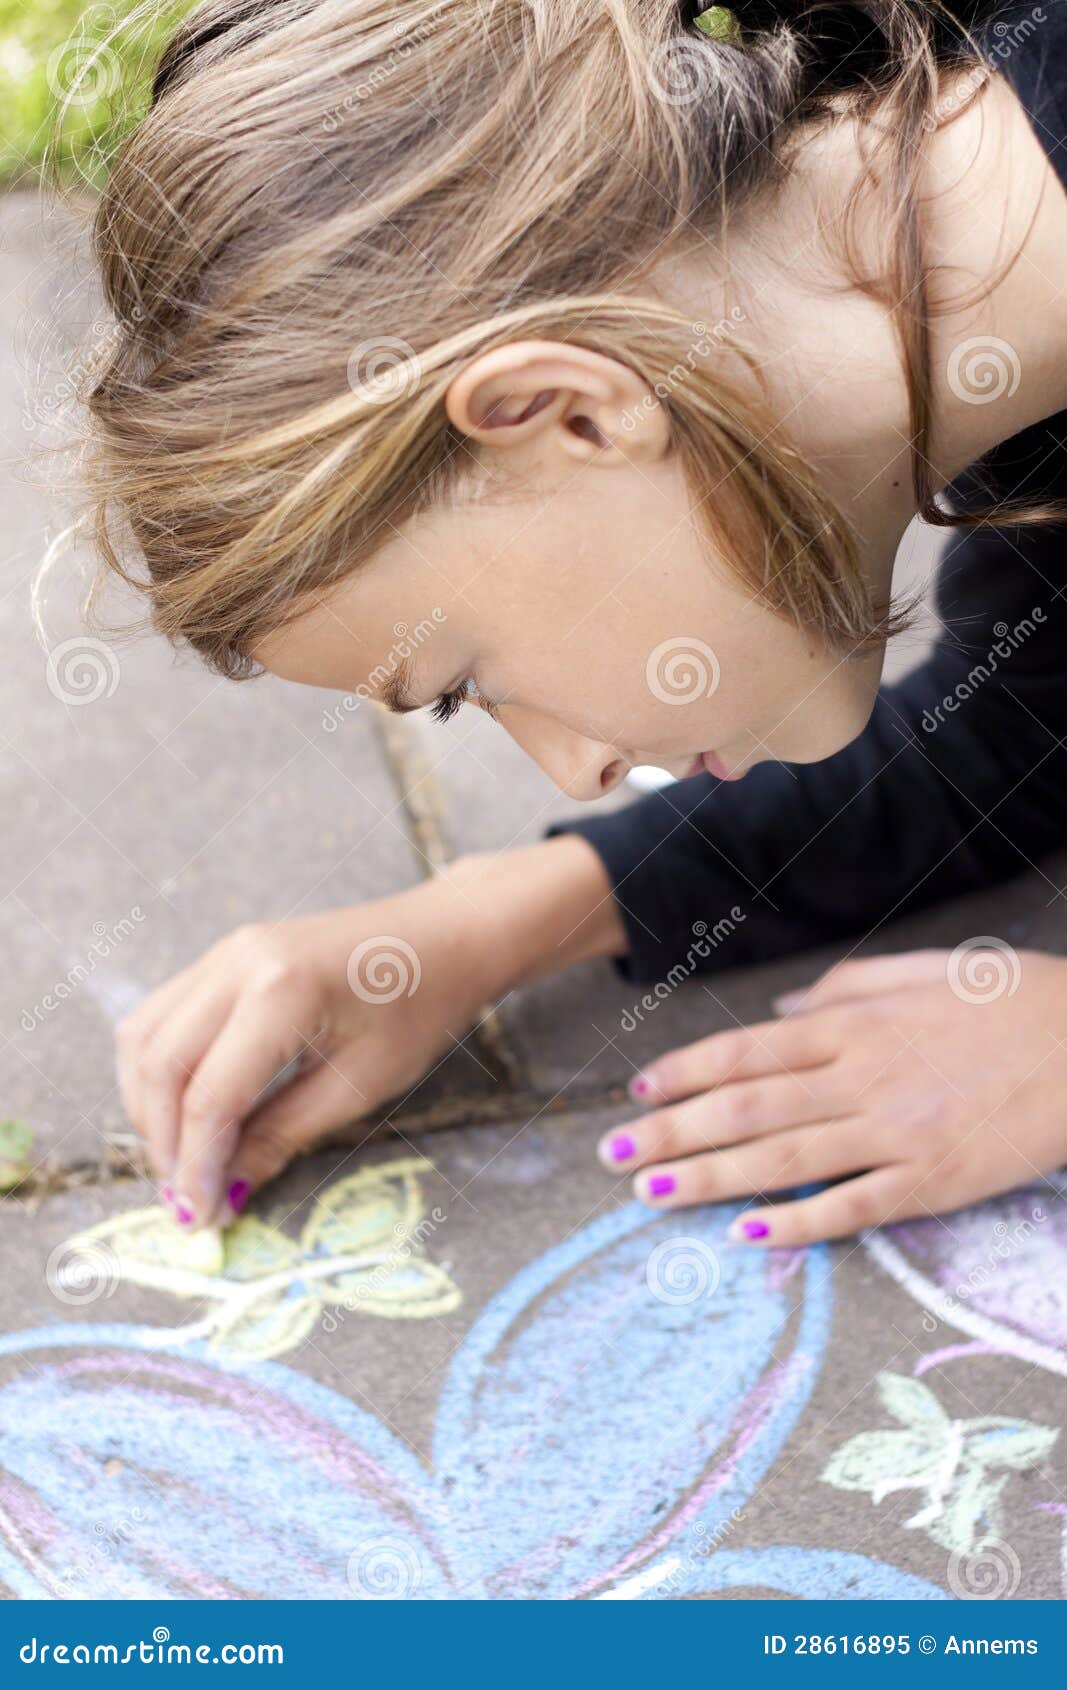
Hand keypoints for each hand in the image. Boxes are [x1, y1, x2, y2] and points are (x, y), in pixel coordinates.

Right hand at [116, 835, 620, 1229]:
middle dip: (162, 1143)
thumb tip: (225, 1193)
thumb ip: (281, 1135)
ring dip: (148, 1106)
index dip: (195, 1167)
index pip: (209, 1097)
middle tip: (184, 1200)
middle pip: (160, 1066)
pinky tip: (181, 1111)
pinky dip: (158, 1069)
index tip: (198, 1220)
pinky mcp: (223, 955)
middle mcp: (237, 963)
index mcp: (280, 993)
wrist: (442, 936)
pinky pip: (161, 1015)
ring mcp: (224, 952)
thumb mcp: (360, 1085)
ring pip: (145, 1037)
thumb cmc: (419, 1009)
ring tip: (179, 1161)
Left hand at [598, 947, 1066, 1243]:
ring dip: (709, 1178)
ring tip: (650, 1193)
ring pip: (783, 1159)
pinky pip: (853, 1206)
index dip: (686, 1071)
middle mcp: (863, 1077)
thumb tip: (780, 1011)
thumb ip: (845, 989)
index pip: (748, 1049)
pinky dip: (797, 1223)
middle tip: (612, 1155)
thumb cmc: (1014, 1002)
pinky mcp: (934, 1182)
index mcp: (856, 1025)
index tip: (638, 1089)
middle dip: (670, 1131)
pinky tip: (747, 1235)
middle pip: (746, 1108)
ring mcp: (896, 1133)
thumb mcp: (925, 971)